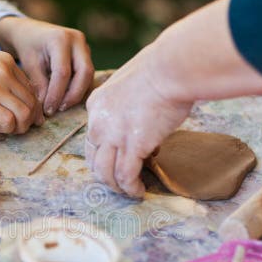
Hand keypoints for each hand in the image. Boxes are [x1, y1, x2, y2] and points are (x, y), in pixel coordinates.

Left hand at [0, 17, 93, 116]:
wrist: (32, 32)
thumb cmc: (28, 47)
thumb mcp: (29, 65)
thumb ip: (39, 85)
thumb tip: (46, 109)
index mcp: (60, 39)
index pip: (63, 72)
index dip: (57, 94)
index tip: (48, 110)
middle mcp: (77, 40)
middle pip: (84, 72)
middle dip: (74, 95)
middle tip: (59, 109)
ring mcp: (85, 46)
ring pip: (89, 75)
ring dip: (77, 93)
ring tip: (61, 105)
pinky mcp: (87, 54)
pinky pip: (87, 75)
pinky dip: (78, 88)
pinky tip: (66, 98)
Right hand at [0, 46, 41, 133]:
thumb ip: (1, 75)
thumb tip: (14, 97)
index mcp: (6, 61)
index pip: (31, 88)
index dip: (31, 106)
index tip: (26, 116)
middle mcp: (4, 72)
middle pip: (32, 102)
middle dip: (29, 119)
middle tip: (19, 127)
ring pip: (25, 113)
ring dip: (21, 127)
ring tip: (9, 129)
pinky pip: (9, 121)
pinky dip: (7, 129)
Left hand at [85, 44, 192, 196]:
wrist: (169, 69)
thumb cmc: (160, 70)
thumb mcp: (132, 86)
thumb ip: (130, 108)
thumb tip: (146, 130)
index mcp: (96, 105)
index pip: (92, 139)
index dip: (104, 154)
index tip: (118, 160)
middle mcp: (98, 123)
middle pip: (94, 160)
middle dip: (105, 175)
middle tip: (120, 183)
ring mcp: (113, 136)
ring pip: (106, 173)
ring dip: (117, 187)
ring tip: (130, 191)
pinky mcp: (132, 147)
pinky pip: (126, 176)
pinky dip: (131, 188)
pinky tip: (139, 192)